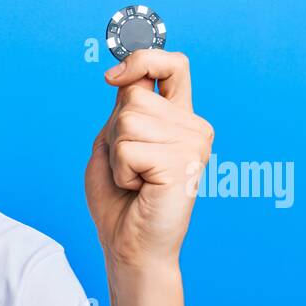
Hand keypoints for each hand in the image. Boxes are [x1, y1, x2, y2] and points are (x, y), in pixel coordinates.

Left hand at [83, 49, 213, 270]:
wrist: (129, 246)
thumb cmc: (119, 201)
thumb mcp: (113, 144)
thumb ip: (124, 109)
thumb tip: (126, 75)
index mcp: (179, 118)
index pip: (172, 66)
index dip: (142, 59)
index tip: (111, 77)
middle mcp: (193, 126)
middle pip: (134, 98)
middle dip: (114, 134)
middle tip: (127, 168)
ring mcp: (194, 143)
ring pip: (128, 121)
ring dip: (116, 155)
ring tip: (134, 180)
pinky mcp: (184, 162)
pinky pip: (129, 149)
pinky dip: (121, 171)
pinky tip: (139, 189)